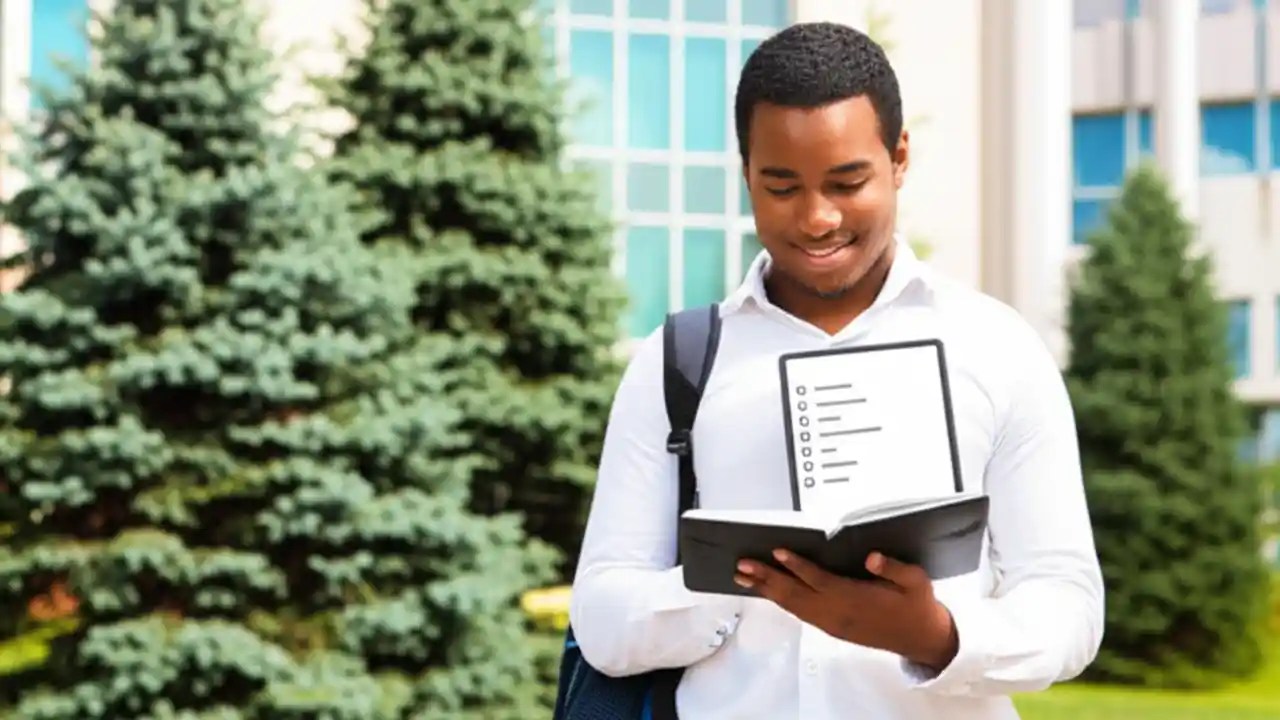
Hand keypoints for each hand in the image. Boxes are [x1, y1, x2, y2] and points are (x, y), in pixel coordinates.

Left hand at [735, 550, 958, 670]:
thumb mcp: (916, 582)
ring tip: (743, 577)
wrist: (921, 639)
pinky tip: (768, 592)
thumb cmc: (917, 605)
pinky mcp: (832, 628)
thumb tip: (872, 558)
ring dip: (767, 590)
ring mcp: (832, 623)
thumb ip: (894, 569)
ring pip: (793, 606)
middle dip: (767, 578)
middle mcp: (838, 613)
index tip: (778, 552)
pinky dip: (780, 601)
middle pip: (796, 594)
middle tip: (742, 565)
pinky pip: (800, 613)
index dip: (798, 566)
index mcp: (856, 599)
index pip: (820, 580)